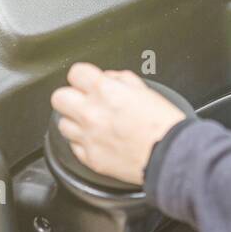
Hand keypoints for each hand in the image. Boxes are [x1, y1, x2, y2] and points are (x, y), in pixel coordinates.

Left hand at [49, 63, 187, 186]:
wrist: (171, 156)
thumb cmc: (164, 125)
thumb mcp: (146, 91)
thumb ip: (121, 81)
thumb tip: (110, 80)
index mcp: (106, 91)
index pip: (75, 73)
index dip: (82, 76)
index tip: (87, 81)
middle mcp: (92, 113)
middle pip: (59, 97)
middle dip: (71, 97)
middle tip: (84, 102)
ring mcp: (88, 137)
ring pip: (62, 124)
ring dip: (75, 122)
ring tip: (92, 125)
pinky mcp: (90, 158)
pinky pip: (74, 147)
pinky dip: (84, 143)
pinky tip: (99, 141)